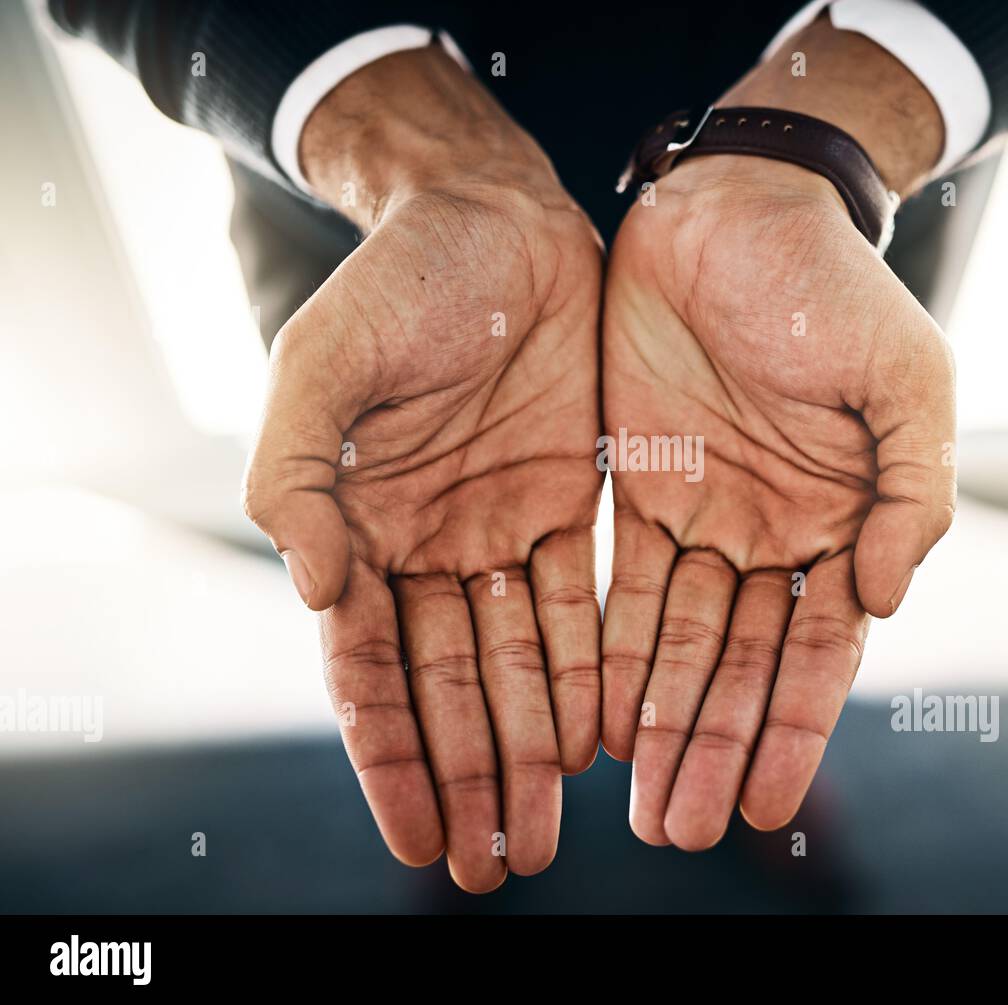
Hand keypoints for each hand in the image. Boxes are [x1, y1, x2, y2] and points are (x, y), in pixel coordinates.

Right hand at [241, 47, 602, 889]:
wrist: (491, 218)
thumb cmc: (395, 285)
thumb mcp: (319, 369)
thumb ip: (295, 479)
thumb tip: (311, 591)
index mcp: (357, 529)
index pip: (370, 671)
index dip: (393, 761)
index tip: (421, 842)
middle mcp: (430, 546)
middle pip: (451, 687)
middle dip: (472, 778)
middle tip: (499, 864)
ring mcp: (503, 528)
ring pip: (520, 662)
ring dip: (532, 747)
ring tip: (549, 830)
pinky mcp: (574, 503)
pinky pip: (585, 604)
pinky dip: (592, 672)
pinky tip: (602, 738)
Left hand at [599, 18, 955, 848]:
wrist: (735, 207)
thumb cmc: (834, 286)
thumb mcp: (909, 381)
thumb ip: (915, 493)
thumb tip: (886, 600)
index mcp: (845, 522)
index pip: (818, 651)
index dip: (792, 728)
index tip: (764, 804)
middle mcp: (772, 535)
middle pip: (739, 666)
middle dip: (713, 747)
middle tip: (682, 830)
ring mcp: (702, 515)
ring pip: (676, 643)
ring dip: (658, 723)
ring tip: (639, 804)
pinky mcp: (633, 486)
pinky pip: (618, 585)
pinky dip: (607, 652)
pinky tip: (593, 717)